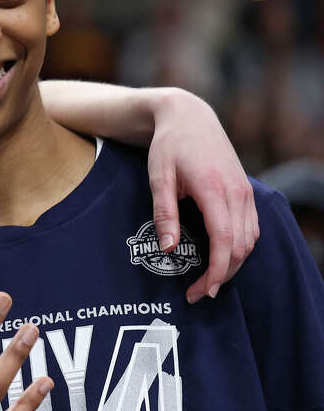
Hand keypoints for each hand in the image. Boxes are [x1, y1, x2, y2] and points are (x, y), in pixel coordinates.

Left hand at [146, 88, 258, 302]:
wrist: (189, 116)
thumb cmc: (169, 147)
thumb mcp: (158, 178)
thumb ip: (164, 214)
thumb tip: (167, 249)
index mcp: (216, 190)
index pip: (225, 241)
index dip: (216, 272)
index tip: (201, 291)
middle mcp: (238, 193)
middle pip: (240, 247)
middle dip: (221, 275)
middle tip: (196, 293)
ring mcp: (246, 193)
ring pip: (250, 240)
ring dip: (232, 264)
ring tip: (206, 280)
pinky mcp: (247, 192)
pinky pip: (252, 228)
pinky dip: (239, 248)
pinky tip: (220, 257)